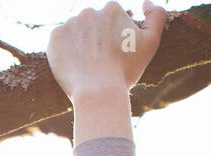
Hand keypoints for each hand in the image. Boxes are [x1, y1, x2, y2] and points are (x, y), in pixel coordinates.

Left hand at [47, 1, 165, 102]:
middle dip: (96, 41)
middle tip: (100, 64)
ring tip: (87, 66)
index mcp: (112, 9)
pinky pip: (60, 42)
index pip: (111, 24)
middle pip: (92, 26)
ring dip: (80, 46)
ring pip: (76, 33)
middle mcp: (89, 11)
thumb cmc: (125, 70)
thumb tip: (146, 2)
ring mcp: (70, 23)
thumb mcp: (151, 43)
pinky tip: (74, 65)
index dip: (113, 42)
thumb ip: (156, 17)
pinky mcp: (54, 38)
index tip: (114, 58)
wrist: (98, 91)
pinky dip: (65, 52)